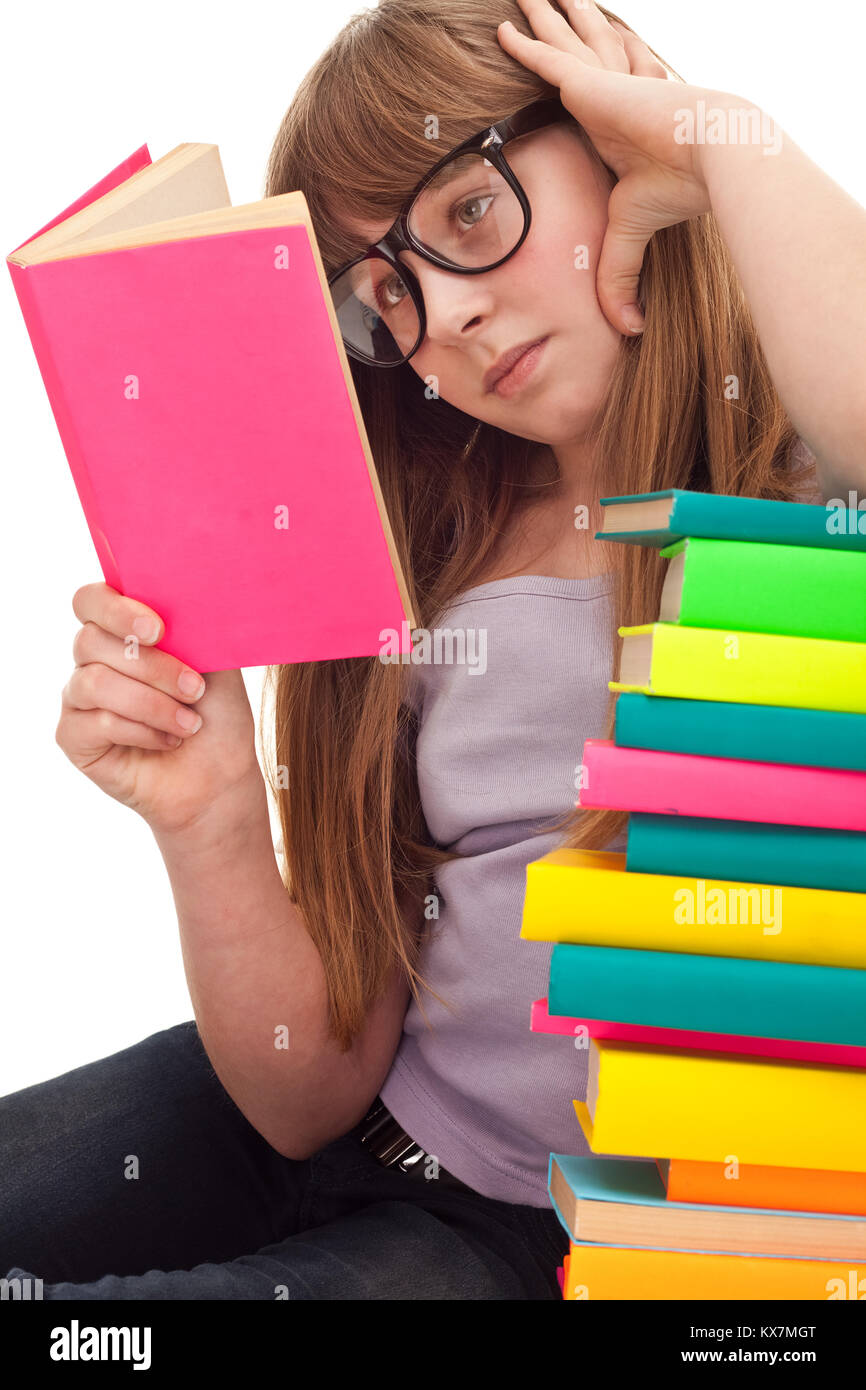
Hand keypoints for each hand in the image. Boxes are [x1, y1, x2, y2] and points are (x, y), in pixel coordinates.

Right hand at [56, 582, 263, 838]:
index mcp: (120, 630)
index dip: (117, 609)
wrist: (220, 774)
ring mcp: (77, 697)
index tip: (159, 629)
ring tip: (190, 722)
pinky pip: (96, 721)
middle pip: (92, 641)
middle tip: (196, 688)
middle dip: (154, 667)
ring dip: (153, 703)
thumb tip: (191, 594)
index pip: (92, 599)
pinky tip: (168, 741)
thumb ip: (193, 626)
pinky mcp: (73, 736)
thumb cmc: (217, 714)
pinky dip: (142, 731)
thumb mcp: (215, 662)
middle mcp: (91, 659)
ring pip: (96, 683)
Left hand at [497, 0, 735, 332]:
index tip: (562, 74)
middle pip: (572, 57)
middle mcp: (606, 101)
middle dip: (556, 31)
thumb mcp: (634, 235)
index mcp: (615, 129)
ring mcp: (598, 87)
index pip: (587, 99)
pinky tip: (503, 27)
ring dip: (540, 23)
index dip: (572, 81)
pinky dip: (524, 44)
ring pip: (558, 46)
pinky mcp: (589, 85)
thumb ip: (621, 276)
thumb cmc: (681, 192)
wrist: (713, 154)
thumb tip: (629, 330)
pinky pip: (546, 60)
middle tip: (537, 7)